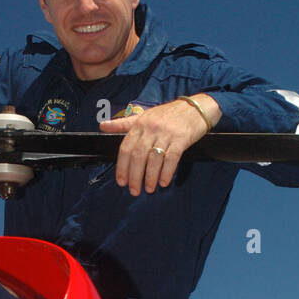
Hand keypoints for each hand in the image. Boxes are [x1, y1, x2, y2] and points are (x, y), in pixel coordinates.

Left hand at [98, 95, 220, 195]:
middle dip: (135, 176)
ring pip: (154, 159)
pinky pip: (172, 158)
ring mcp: (167, 133)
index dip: (122, 167)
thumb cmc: (168, 114)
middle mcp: (151, 128)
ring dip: (150, 177)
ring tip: (149, 189)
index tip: (121, 181)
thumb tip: (102, 126)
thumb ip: (124, 124)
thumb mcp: (144, 116)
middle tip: (134, 190)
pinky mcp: (182, 138)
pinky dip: (166, 172)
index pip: (126, 147)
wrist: (195, 108)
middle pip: (138, 156)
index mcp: (140, 124)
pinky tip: (164, 182)